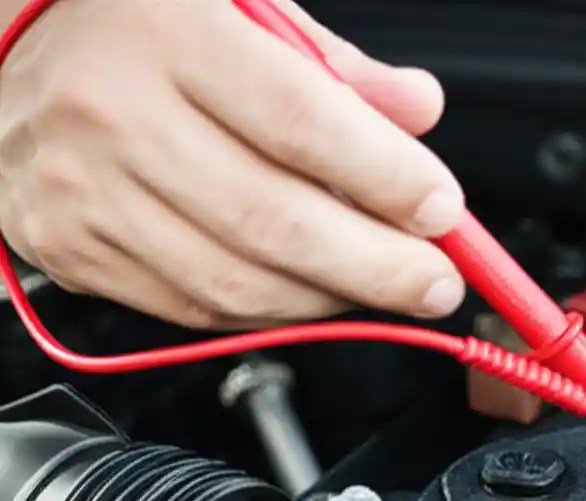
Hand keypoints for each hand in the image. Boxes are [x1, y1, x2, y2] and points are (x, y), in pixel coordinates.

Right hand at [0, 0, 466, 328]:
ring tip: (385, 289)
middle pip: (274, 221)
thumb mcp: (239, 4)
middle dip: (378, 266)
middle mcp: (113, 112)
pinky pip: (189, 305)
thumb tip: (417, 113)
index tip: (443, 211)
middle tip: (436, 282)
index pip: (301, 122)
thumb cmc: (134, 18)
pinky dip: (265, 312)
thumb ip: (333, 64)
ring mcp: (82, 189)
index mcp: (167, 31)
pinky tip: (309, 293)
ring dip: (329, 300)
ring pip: (234, 281)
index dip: (385, 178)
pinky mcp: (69, 246)